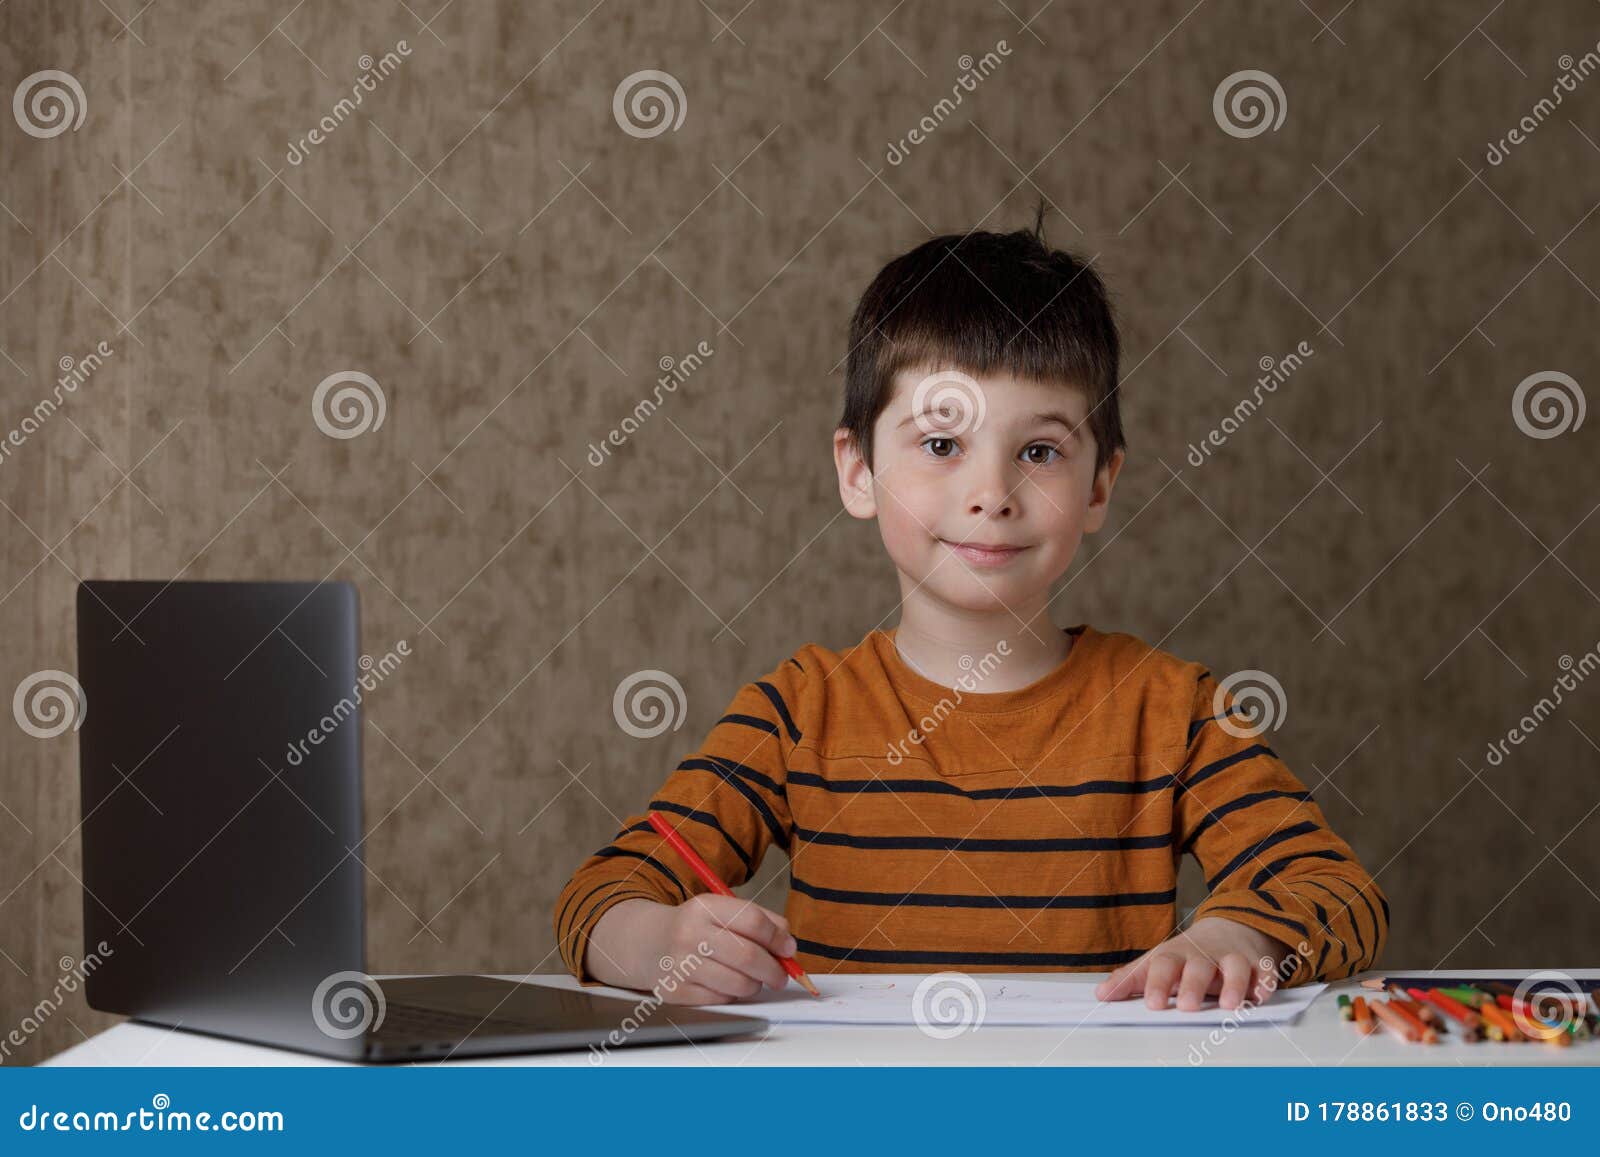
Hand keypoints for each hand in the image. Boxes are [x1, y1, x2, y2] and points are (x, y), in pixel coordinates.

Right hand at [586, 895, 796, 1003]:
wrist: (647, 943)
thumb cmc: (695, 927)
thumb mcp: (721, 910)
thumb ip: (759, 921)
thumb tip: (789, 945)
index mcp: (704, 907)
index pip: (752, 921)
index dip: (778, 937)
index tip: (788, 948)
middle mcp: (689, 934)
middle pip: (748, 956)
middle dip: (774, 970)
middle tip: (781, 976)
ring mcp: (680, 965)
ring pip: (739, 984)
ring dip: (755, 985)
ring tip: (753, 979)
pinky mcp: (676, 992)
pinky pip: (722, 1000)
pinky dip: (733, 996)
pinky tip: (727, 984)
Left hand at [1094, 917, 1290, 1010]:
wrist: (1230, 927)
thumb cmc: (1188, 954)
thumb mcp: (1158, 961)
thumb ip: (1131, 978)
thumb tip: (1101, 994)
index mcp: (1176, 955)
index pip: (1163, 966)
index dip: (1158, 984)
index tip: (1154, 1004)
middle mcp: (1204, 955)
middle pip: (1198, 966)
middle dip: (1194, 985)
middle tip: (1189, 1007)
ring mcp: (1232, 957)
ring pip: (1235, 967)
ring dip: (1234, 985)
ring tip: (1230, 1005)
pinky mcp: (1258, 963)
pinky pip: (1265, 971)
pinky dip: (1265, 982)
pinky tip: (1261, 996)